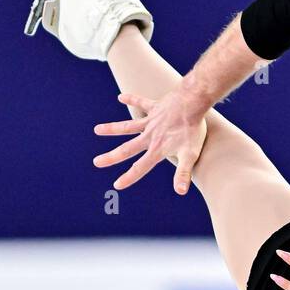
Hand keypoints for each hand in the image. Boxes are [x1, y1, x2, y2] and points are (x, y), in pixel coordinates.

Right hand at [93, 88, 207, 193]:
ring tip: (97, 130)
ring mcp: (150, 121)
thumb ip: (183, 174)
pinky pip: (140, 102)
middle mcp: (150, 136)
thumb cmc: (193, 130)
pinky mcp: (154, 107)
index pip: (140, 167)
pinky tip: (120, 98)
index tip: (117, 185)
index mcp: (157, 149)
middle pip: (127, 149)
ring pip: (127, 126)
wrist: (193, 103)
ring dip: (112, 128)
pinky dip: (131, 99)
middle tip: (97, 162)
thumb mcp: (190, 155)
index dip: (129, 177)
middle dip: (111, 157)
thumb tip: (180, 192)